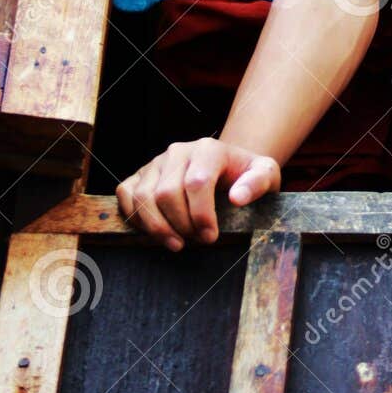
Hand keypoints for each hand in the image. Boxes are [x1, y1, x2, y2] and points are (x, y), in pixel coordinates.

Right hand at [115, 138, 281, 251]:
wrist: (227, 168)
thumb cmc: (246, 176)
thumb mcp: (265, 175)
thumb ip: (258, 183)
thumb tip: (237, 198)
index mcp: (209, 149)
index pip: (197, 182)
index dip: (201, 215)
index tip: (210, 236)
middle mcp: (178, 151)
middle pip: (167, 193)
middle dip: (181, 225)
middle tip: (197, 241)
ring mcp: (156, 162)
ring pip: (143, 196)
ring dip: (157, 227)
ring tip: (177, 244)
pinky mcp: (140, 174)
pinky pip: (125, 194)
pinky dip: (135, 218)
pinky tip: (156, 233)